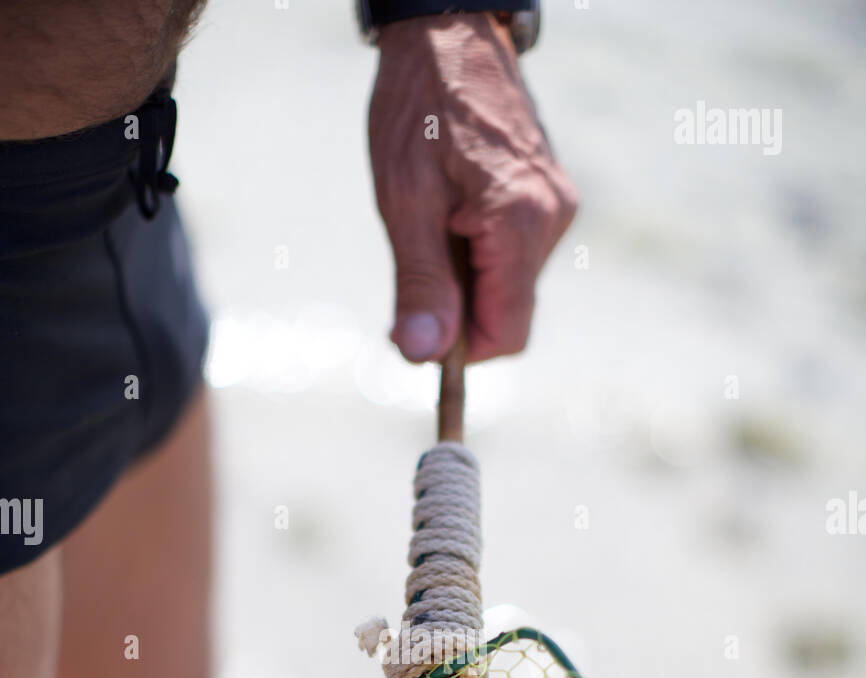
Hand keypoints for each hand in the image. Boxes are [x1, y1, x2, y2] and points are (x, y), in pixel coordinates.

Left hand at [368, 13, 577, 363]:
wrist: (449, 33)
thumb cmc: (419, 108)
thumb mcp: (405, 202)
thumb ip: (420, 284)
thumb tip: (424, 355)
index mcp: (520, 222)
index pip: (506, 335)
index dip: (462, 351)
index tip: (418, 328)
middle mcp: (552, 218)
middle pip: (509, 314)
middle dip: (460, 306)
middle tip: (417, 253)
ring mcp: (557, 207)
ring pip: (511, 286)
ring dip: (468, 275)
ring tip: (436, 216)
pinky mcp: (551, 198)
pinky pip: (516, 255)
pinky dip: (480, 251)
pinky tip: (455, 207)